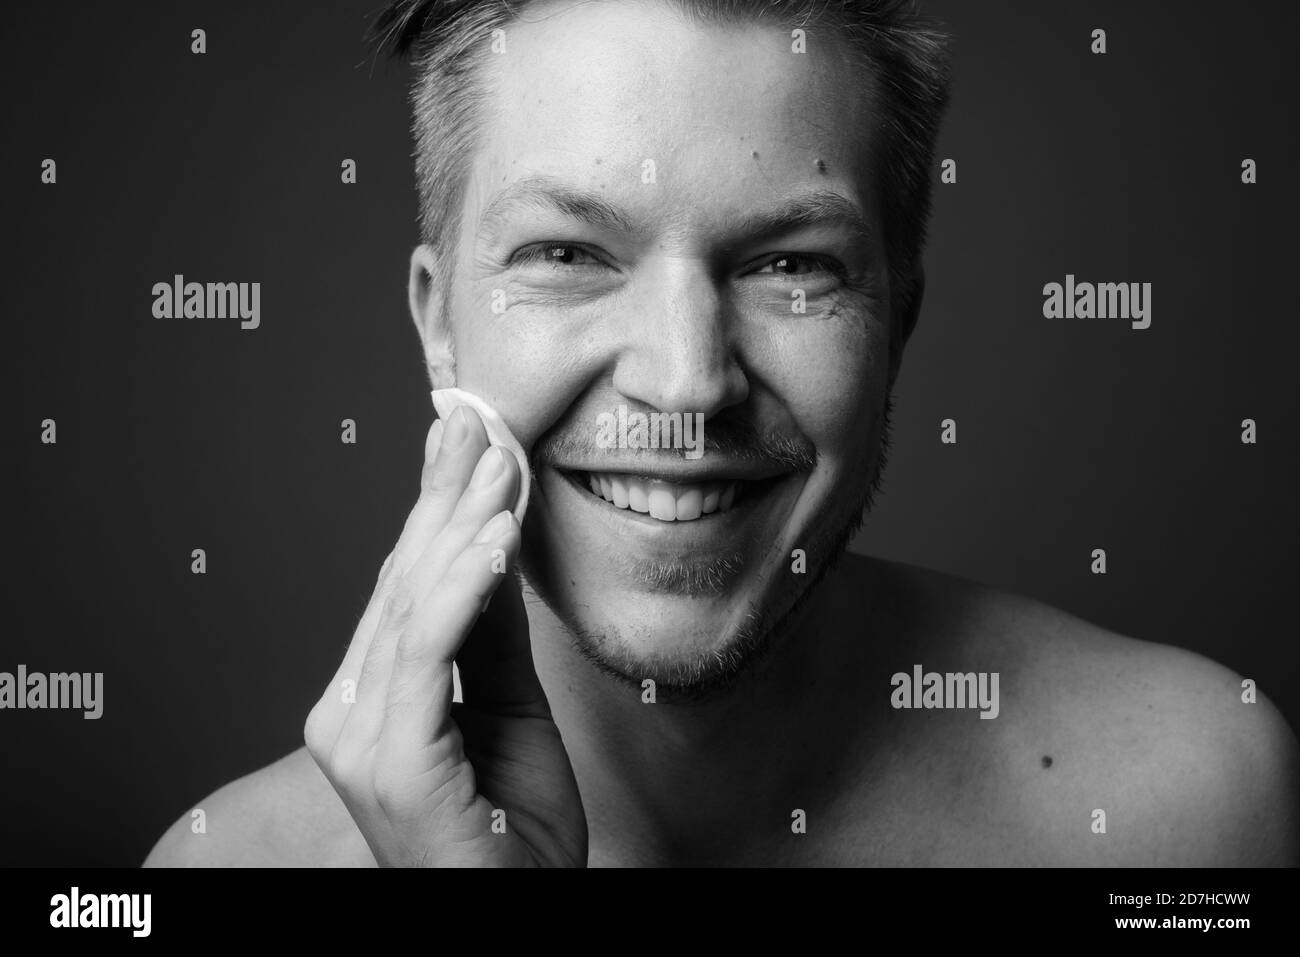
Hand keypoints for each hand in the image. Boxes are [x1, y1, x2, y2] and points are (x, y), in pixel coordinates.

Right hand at [304, 405, 586, 865]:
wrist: (516, 915)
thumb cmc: (513, 831)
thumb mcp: (511, 708)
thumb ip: (492, 631)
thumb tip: (494, 544)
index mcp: (367, 701)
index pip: (402, 587)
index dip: (432, 509)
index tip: (462, 441)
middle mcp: (347, 714)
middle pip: (401, 583)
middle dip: (444, 498)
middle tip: (480, 425)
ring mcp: (361, 740)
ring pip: (412, 608)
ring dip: (461, 527)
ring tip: (500, 464)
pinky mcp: (393, 762)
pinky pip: (428, 655)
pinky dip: (465, 591)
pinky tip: (496, 539)